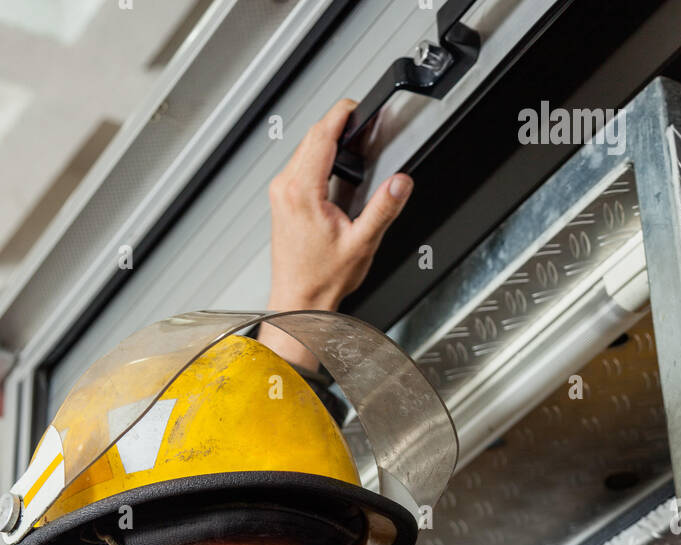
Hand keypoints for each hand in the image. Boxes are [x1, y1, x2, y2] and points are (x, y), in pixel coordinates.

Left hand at [257, 98, 413, 372]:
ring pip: (304, 149)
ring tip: (353, 144)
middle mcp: (285, 188)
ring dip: (328, 141)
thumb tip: (400, 184)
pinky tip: (336, 166)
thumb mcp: (361, 244)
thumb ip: (383, 210)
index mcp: (302, 192)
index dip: (342, 114)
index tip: (357, 107)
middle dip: (338, 126)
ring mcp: (280, 193)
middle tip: (363, 126)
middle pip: (312, 137)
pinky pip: (300, 164)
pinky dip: (319, 158)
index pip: (321, 135)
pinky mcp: (281, 200)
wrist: (298, 301)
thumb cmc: (320, 280)